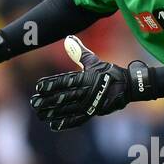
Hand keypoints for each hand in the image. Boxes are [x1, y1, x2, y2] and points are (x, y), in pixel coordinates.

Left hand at [29, 36, 154, 130]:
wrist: (130, 87)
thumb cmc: (110, 73)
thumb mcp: (95, 61)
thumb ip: (80, 52)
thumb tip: (69, 38)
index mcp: (86, 77)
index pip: (65, 81)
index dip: (51, 84)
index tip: (38, 86)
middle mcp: (88, 91)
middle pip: (64, 97)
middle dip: (47, 100)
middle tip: (33, 102)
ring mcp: (91, 103)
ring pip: (68, 109)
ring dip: (53, 112)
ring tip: (39, 114)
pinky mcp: (95, 112)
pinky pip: (78, 119)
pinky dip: (66, 123)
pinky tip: (53, 125)